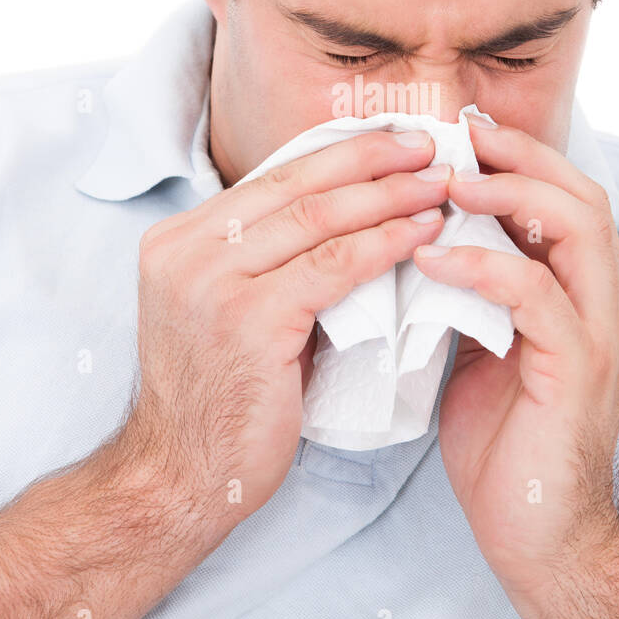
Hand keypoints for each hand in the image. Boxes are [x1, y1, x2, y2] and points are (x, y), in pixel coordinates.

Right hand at [128, 130, 448, 542]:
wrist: (182, 478)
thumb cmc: (220, 399)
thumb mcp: (228, 309)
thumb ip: (266, 260)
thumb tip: (346, 213)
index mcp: (178, 238)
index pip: (272, 176)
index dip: (340, 154)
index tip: (392, 140)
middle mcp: (187, 249)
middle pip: (297, 184)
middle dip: (371, 158)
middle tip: (429, 145)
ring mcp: (212, 282)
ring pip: (319, 217)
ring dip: (389, 195)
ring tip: (439, 183)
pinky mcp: (248, 319)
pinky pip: (333, 266)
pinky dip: (385, 242)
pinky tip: (422, 231)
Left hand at [413, 117, 618, 618]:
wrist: (540, 540)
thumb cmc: (504, 446)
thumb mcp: (483, 352)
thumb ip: (470, 297)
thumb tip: (414, 244)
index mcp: (581, 297)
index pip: (565, 199)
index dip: (519, 158)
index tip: (459, 131)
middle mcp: (603, 306)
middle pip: (581, 196)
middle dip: (519, 158)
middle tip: (455, 137)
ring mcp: (598, 336)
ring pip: (576, 231)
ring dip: (508, 196)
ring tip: (444, 183)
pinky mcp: (578, 372)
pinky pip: (536, 297)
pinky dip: (483, 266)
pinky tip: (431, 257)